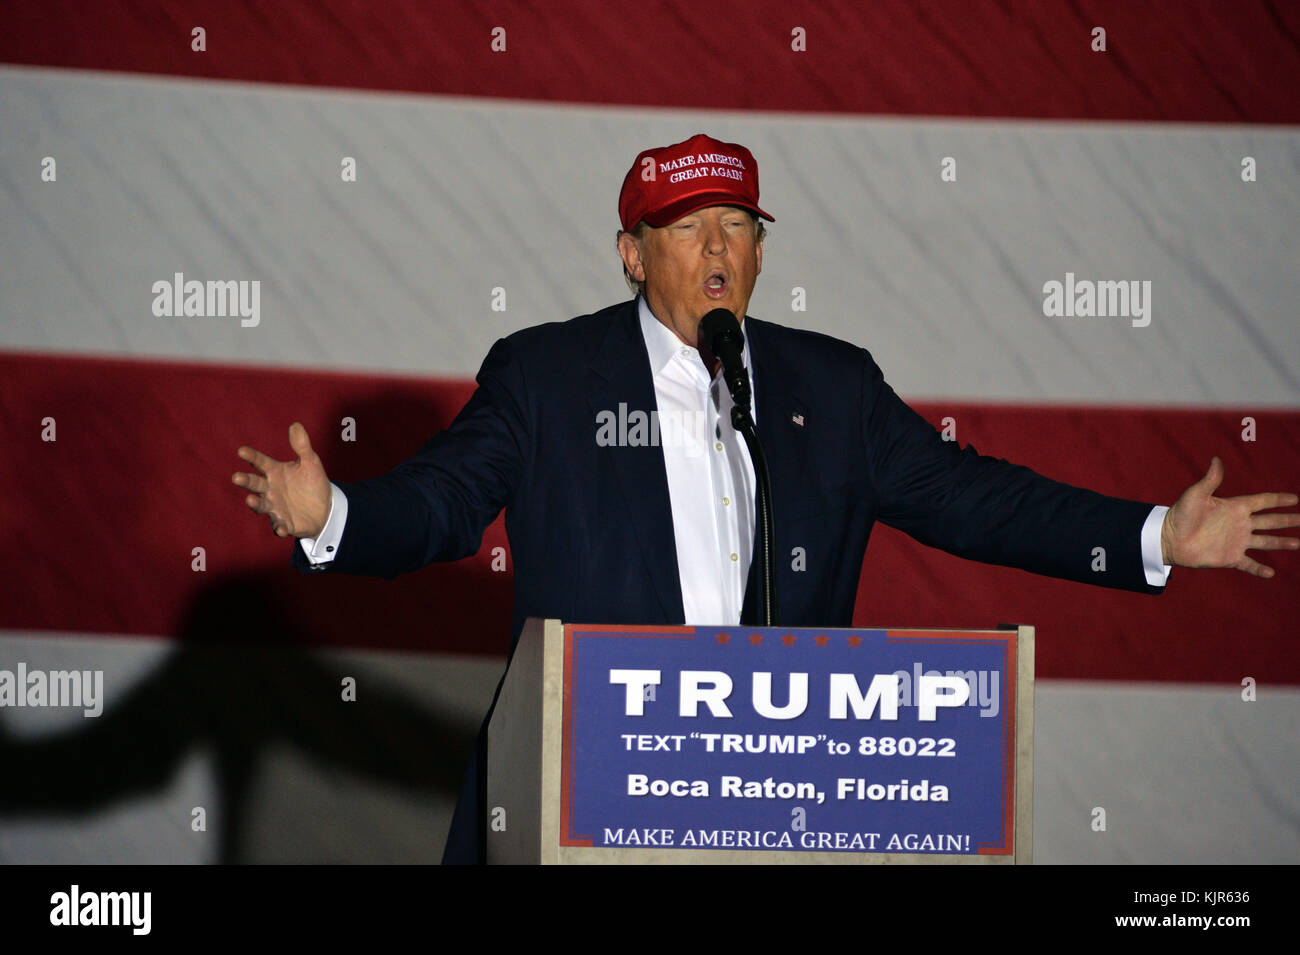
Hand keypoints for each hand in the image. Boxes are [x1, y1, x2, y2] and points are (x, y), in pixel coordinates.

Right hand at [232, 422, 331, 538]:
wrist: (324, 508)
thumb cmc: (312, 483)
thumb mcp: (311, 462)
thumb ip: (302, 446)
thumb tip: (295, 425)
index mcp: (275, 472)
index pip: (260, 462)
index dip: (251, 456)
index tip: (241, 451)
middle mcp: (270, 489)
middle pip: (255, 484)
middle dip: (245, 481)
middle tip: (236, 477)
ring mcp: (275, 507)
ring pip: (261, 505)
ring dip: (255, 503)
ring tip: (250, 499)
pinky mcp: (284, 523)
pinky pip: (279, 526)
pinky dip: (279, 528)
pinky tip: (281, 529)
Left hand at [1160, 457, 1299, 577]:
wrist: (1169, 539)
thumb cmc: (1180, 514)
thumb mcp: (1196, 494)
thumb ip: (1210, 480)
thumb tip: (1216, 459)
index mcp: (1234, 507)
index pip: (1262, 502)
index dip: (1278, 500)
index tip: (1295, 499)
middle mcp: (1239, 524)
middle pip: (1270, 522)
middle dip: (1288, 521)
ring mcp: (1236, 542)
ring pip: (1265, 542)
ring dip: (1281, 543)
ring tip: (1298, 543)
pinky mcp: (1229, 558)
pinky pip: (1248, 564)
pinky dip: (1259, 569)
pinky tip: (1271, 573)